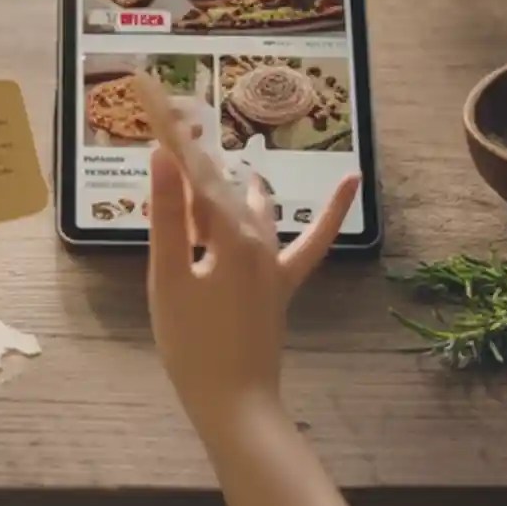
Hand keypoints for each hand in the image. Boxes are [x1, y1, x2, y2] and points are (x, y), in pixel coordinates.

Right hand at [136, 73, 358, 427]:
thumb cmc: (191, 345)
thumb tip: (165, 158)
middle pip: (222, 189)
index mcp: (228, 236)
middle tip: (173, 125)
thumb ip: (168, 217)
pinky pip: (310, 242)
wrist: (234, 402)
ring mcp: (273, 263)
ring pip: (255, 208)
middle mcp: (258, 241)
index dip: (174, 140)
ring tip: (216, 156)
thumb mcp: (170, 278)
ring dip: (235, 182)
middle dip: (196, 159)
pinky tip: (349, 181)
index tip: (157, 103)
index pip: (195, 175)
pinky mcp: (280, 285)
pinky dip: (329, 212)